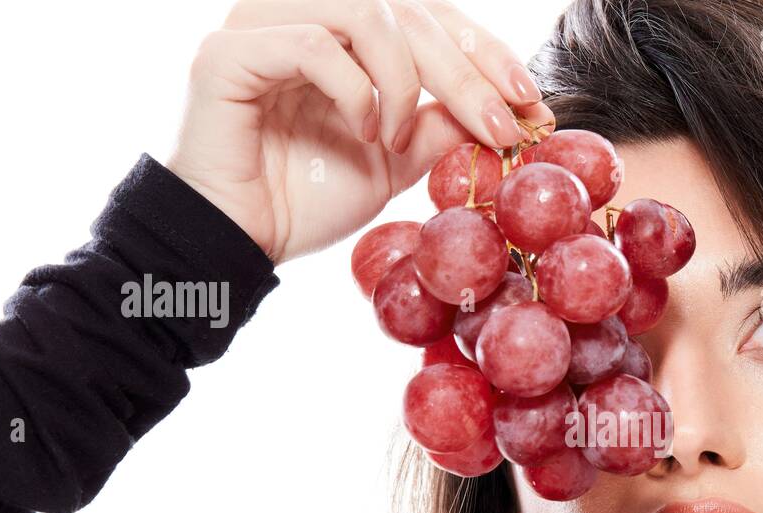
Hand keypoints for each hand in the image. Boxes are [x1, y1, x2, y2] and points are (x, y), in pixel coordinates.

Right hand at [166, 0, 553, 263]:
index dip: (485, 50)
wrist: (240, 239)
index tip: (531, 102)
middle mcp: (301, 9)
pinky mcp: (230, 51)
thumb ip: (442, 124)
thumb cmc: (308, 196)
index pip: (428, 12)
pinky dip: (357, 90)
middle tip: (503, 125)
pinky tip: (365, 133)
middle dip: (467, 70)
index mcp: (343, 26)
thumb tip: (508, 110)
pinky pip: (315, 43)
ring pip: (367, 12)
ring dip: (406, 81)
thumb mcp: (398, 158)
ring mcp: (262, 22)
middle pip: (408, 9)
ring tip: (402, 139)